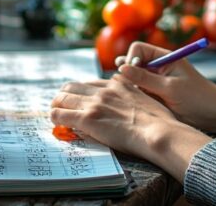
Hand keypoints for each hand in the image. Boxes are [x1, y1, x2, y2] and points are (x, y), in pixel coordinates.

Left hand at [49, 74, 212, 181]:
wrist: (159, 131)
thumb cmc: (160, 122)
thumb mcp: (147, 100)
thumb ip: (134, 96)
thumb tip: (132, 103)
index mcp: (119, 83)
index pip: (92, 83)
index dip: (83, 92)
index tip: (81, 99)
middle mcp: (104, 90)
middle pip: (73, 87)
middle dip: (65, 95)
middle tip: (62, 104)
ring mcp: (95, 103)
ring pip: (63, 98)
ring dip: (57, 104)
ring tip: (55, 112)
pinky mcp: (88, 118)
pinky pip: (61, 114)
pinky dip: (55, 116)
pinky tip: (55, 121)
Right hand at [116, 42, 215, 141]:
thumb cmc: (199, 100)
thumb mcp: (170, 89)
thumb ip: (145, 78)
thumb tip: (121, 68)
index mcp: (166, 58)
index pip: (138, 49)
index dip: (131, 59)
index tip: (130, 74)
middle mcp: (160, 67)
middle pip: (133, 63)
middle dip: (128, 73)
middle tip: (127, 88)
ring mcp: (158, 81)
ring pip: (135, 79)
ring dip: (130, 86)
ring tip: (131, 98)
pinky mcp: (157, 96)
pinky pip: (140, 92)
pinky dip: (135, 96)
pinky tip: (136, 105)